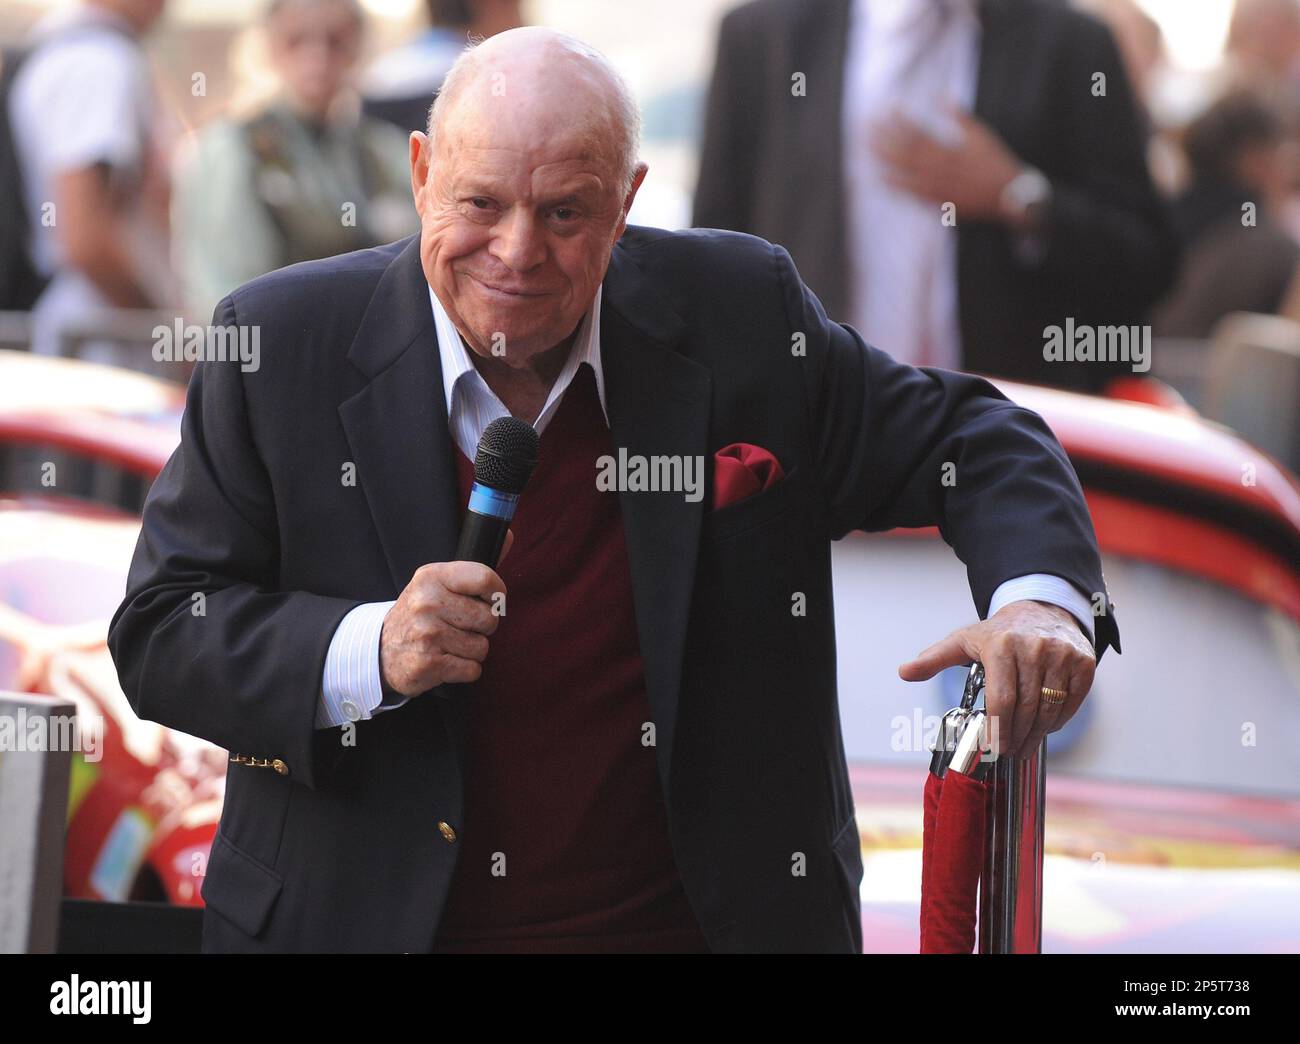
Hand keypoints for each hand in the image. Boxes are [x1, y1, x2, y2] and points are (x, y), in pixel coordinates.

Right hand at [379, 531, 512, 695]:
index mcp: (432, 577)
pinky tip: (445, 660)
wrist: (381, 650)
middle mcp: (427, 603)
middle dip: (482, 627)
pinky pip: (472, 670)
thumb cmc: (421, 613)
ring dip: (471, 650)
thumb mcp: (439, 582)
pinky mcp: (428, 664)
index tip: (490, 599)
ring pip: (482, 647)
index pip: (485, 578)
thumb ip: (476, 566)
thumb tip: (509, 535)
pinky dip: (464, 670)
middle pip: (489, 618)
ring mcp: (427, 634)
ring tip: (449, 643)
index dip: (497, 593)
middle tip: (460, 625)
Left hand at [873, 107, 1022, 221]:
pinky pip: (909, 193)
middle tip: (865, 125)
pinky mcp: (935, 201)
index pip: (917, 132)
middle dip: (883, 137)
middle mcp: (937, 169)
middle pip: (902, 151)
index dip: (899, 120)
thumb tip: (945, 95)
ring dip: (882, 158)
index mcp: (947, 150)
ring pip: (901, 171)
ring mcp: (934, 187)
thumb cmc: (995, 163)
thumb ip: (961, 117)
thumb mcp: (982, 135)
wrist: (1007, 197)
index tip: (887, 108)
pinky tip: (879, 177)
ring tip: (865, 147)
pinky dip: (894, 185)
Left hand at [898, 600, 1095, 757]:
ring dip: (1037, 734)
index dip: (997, 729)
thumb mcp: (964, 641)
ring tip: (1024, 745)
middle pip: (1026, 708)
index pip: (1002, 699)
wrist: (1043, 609)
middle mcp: (1034, 648)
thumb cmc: (998, 633)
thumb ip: (934, 659)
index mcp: (1000, 645)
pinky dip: (1059, 719)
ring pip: (1050, 708)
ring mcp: (1062, 655)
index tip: (992, 749)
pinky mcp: (1083, 662)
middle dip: (1016, 736)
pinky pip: (1073, 701)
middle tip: (1008, 753)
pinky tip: (1046, 726)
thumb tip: (904, 672)